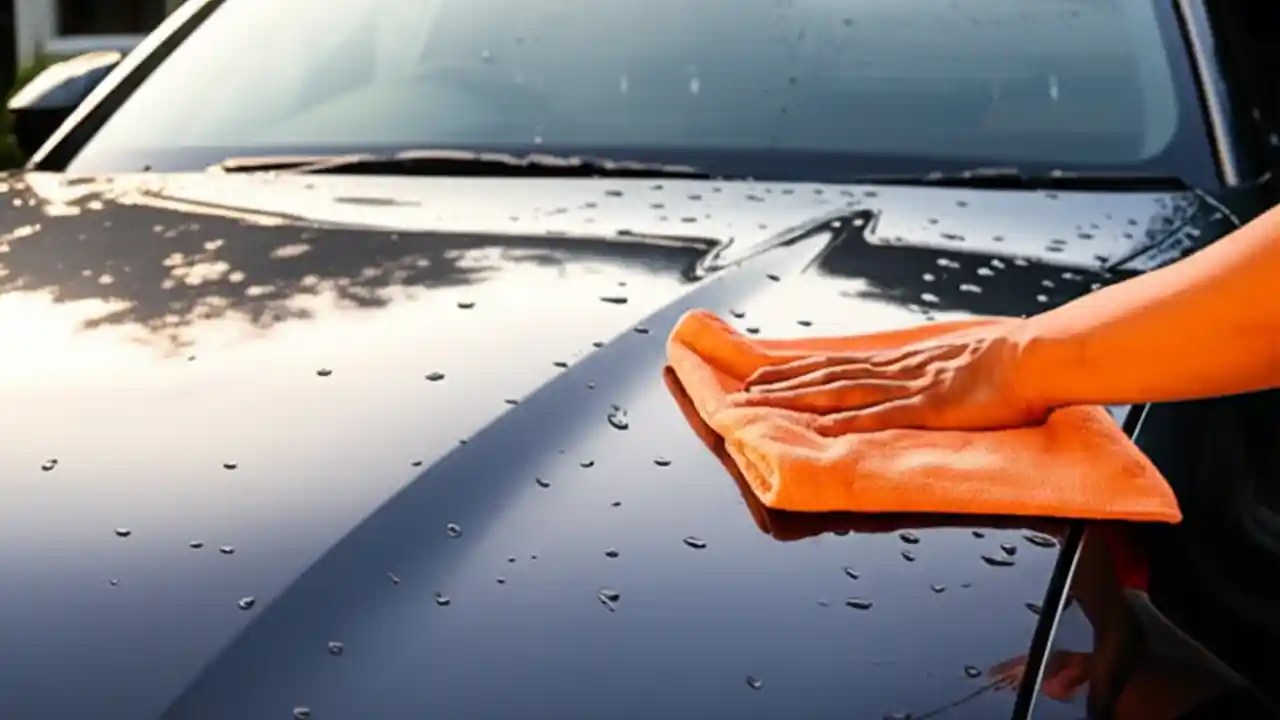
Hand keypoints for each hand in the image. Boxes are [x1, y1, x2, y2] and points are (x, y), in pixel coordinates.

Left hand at [729, 323, 1047, 432]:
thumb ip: (925, 373)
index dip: (796, 370)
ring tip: (764, 404)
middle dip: (782, 384)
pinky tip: (821, 428)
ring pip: (841, 392)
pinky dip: (848, 423)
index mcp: (901, 363)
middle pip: (827, 377)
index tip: (763, 374)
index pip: (836, 365)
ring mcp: (910, 389)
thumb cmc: (1006, 364)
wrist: (1035, 358)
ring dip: (798, 399)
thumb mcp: (952, 361)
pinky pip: (882, 417)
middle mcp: (896, 371)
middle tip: (744, 391)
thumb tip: (910, 382)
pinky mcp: (930, 408)